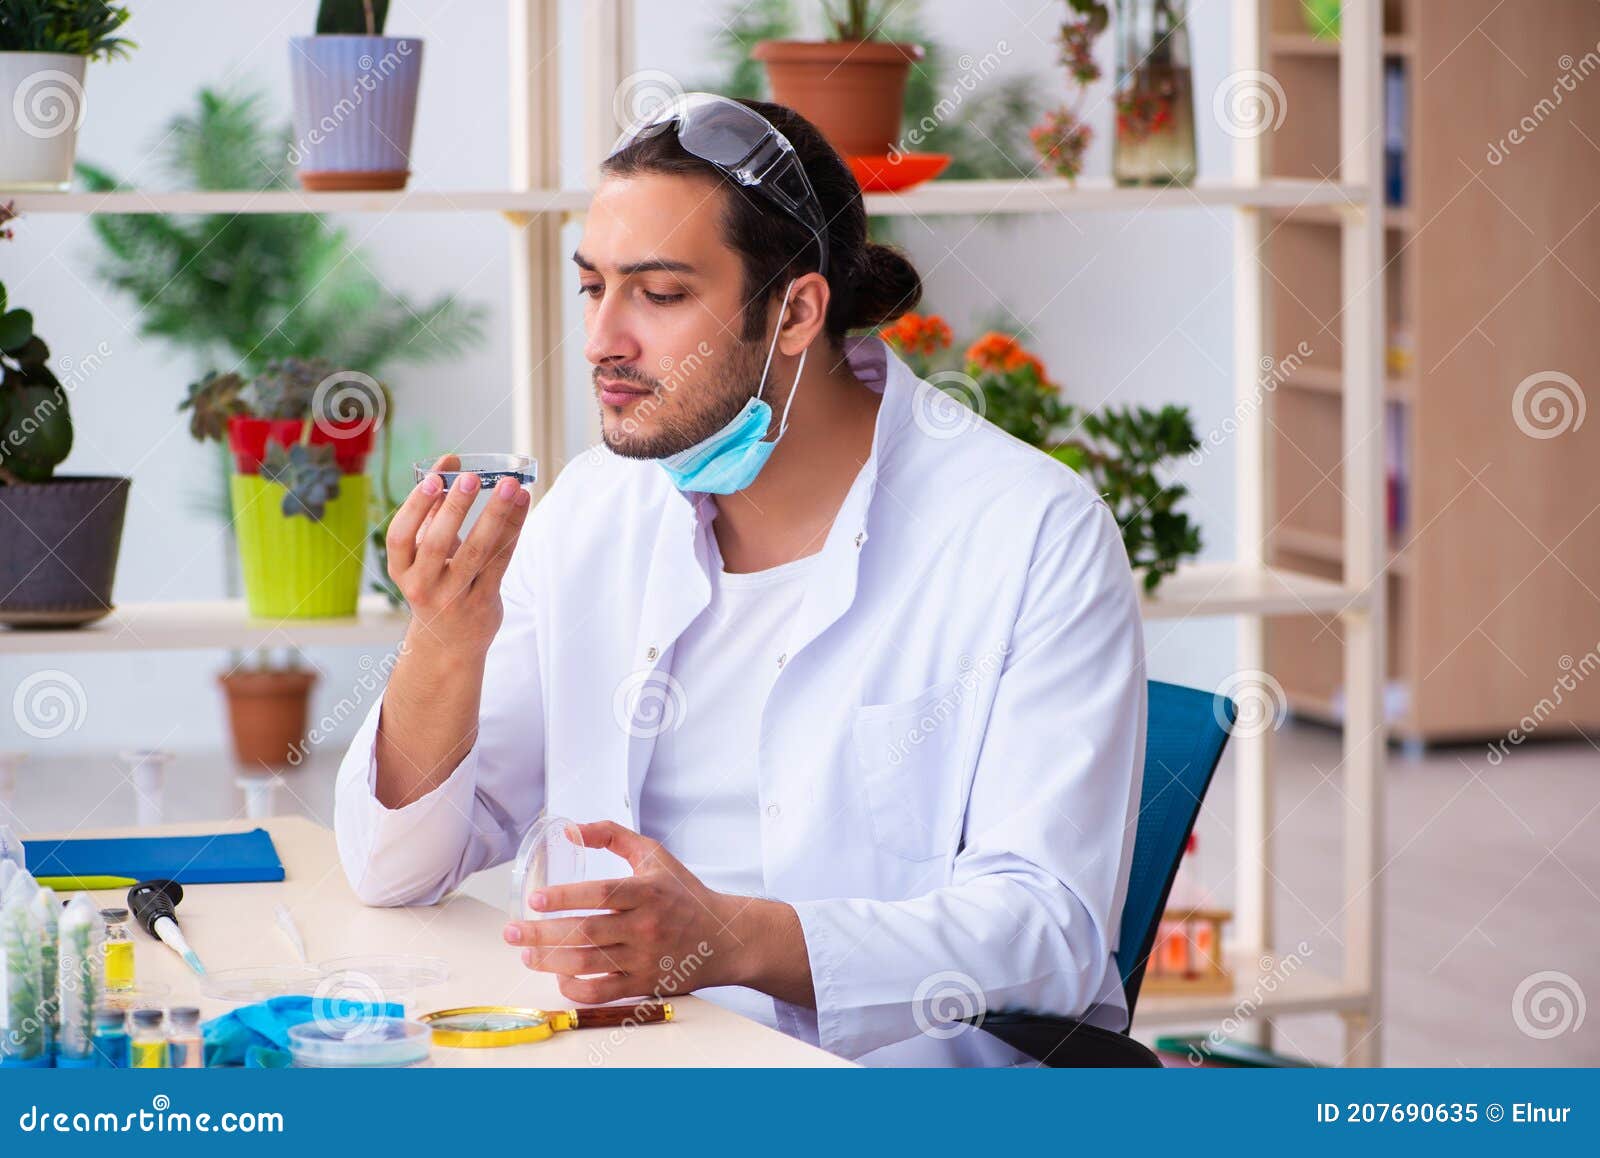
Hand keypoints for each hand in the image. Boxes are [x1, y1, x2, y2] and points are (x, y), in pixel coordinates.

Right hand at [386, 453, 530, 655]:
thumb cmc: (435, 582)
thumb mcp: (424, 554)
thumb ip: (434, 509)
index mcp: (401, 570)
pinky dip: (513, 528)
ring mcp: (454, 597)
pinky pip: (501, 560)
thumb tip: (448, 462)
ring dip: (495, 515)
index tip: (433, 478)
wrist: (448, 644)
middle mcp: (423, 586)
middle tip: (471, 477)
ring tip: (510, 485)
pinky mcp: (484, 601)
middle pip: (437, 543)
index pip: (400, 536)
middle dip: (455, 508)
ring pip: (477, 552)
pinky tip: (522, 503)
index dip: (416, 506)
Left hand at [502, 821, 812, 1006]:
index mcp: (647, 892)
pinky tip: (558, 976)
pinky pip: (601, 992)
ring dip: (550, 961)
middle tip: (512, 932)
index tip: (535, 900)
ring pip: (589, 964)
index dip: (565, 897)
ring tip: (526, 954)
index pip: (601, 895)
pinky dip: (575, 988)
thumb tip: (569, 830)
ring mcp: (644, 959)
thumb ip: (612, 835)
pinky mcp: (644, 985)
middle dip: (542, 934)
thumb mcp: (654, 854)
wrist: (723, 937)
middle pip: (586, 933)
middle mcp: (645, 926)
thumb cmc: (683, 893)